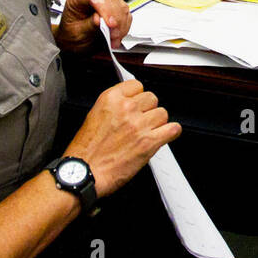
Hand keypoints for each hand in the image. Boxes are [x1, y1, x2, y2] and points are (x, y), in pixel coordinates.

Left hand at [55, 0, 131, 51]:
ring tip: (114, 38)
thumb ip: (88, 25)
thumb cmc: (72, 34)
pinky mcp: (115, 7)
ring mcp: (105, 0)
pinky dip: (124, 26)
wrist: (75, 40)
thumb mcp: (76, 33)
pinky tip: (117, 35)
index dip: (104, 8)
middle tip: (113, 35)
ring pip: (120, 5)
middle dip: (115, 18)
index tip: (110, 23)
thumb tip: (99, 19)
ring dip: (121, 24)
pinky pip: (126, 13)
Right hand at [63, 79, 180, 196]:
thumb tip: (131, 103)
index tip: (137, 105)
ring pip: (163, 113)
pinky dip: (171, 133)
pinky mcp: (149, 142)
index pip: (137, 85)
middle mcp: (126, 109)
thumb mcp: (94, 116)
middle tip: (141, 122)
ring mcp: (139, 125)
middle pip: (152, 98)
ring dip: (158, 123)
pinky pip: (173, 129)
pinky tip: (165, 136)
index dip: (138, 97)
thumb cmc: (86, 150)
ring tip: (149, 132)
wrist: (84, 172)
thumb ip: (114, 106)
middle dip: (148, 110)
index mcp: (110, 99)